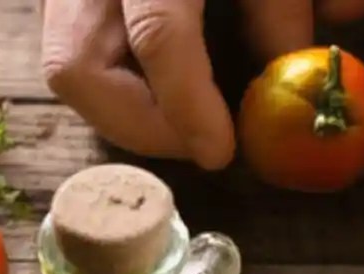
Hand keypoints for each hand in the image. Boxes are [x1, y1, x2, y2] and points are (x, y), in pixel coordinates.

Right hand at [41, 0, 316, 170]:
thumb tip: (299, 62)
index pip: (158, 33)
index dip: (188, 104)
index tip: (222, 149)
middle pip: (73, 66)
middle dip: (135, 125)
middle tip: (195, 142)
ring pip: (63, 64)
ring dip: (121, 109)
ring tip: (182, 119)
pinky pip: (73, 45)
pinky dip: (115, 80)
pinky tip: (161, 84)